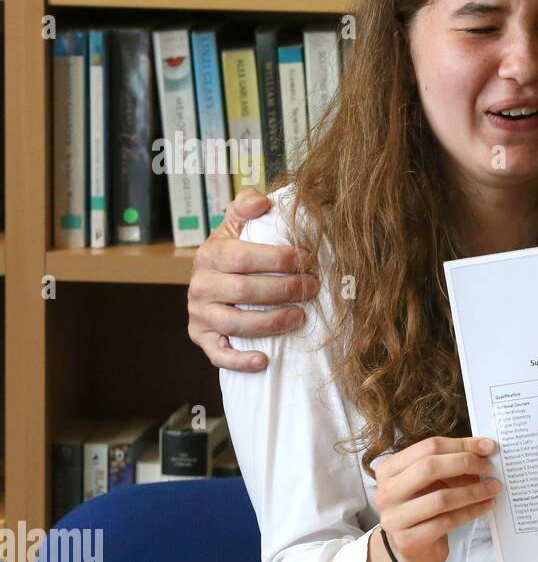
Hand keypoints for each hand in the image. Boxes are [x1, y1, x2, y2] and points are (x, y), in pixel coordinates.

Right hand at [187, 189, 319, 371]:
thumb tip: (261, 201)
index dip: (278, 259)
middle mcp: (200, 285)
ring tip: (300, 317)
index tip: (308, 260)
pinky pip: (218, 355)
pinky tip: (264, 360)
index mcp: (210, 254)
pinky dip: (240, 360)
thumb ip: (246, 206)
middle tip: (313, 288)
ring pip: (235, 324)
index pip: (243, 257)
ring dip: (272, 322)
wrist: (213, 282)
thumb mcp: (237, 226)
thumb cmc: (235, 254)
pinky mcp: (202, 339)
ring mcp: (200, 314)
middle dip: (284, 290)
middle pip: (244, 291)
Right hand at [367, 436, 501, 561]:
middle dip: (465, 463)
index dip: (461, 445)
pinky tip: (486, 506)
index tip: (487, 446)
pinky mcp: (409, 540)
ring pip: (441, 498)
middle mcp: (386, 492)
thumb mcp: (430, 483)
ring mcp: (394, 518)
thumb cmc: (423, 509)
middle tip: (489, 467)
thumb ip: (449, 465)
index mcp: (388, 469)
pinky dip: (471, 511)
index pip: (427, 447)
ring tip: (494, 487)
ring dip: (473, 491)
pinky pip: (447, 521)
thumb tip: (483, 453)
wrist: (411, 551)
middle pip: (428, 467)